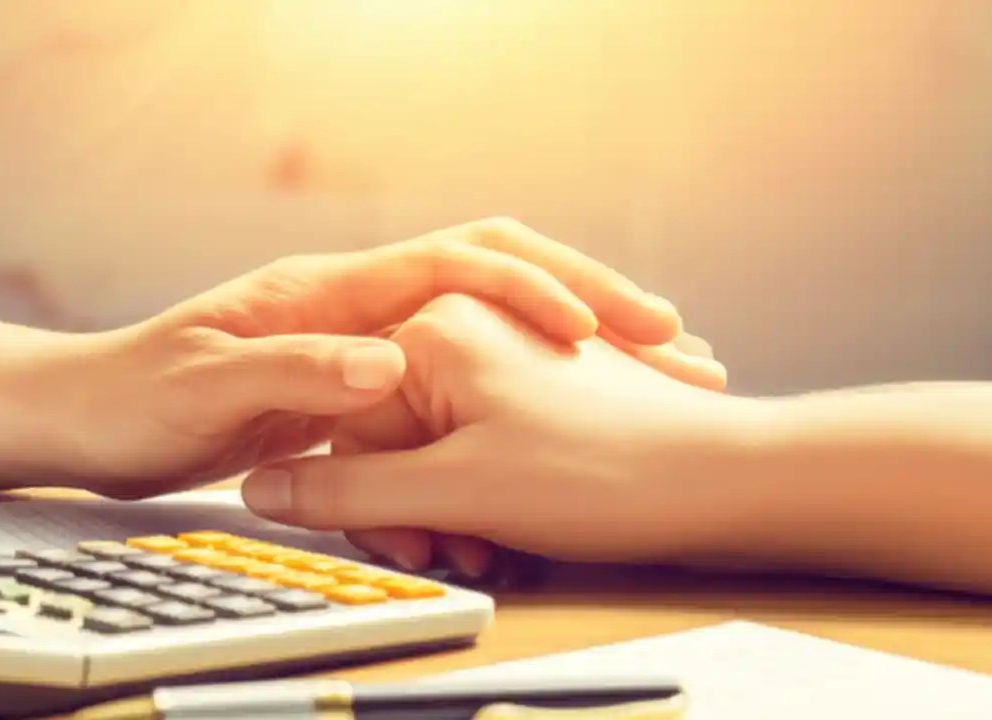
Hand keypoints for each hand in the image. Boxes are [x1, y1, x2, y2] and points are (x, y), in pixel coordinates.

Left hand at [51, 218, 722, 495]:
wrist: (86, 414)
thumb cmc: (134, 399)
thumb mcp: (203, 391)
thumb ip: (291, 374)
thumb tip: (387, 366)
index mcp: (323, 289)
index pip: (451, 261)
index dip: (530, 289)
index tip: (595, 332)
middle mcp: (351, 299)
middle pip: (490, 266)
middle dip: (581, 289)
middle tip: (663, 332)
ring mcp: (357, 333)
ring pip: (486, 312)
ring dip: (566, 328)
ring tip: (643, 363)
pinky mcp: (352, 375)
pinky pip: (457, 362)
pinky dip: (519, 373)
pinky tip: (562, 399)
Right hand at [240, 294, 760, 573]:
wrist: (728, 476)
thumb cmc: (598, 472)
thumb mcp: (454, 491)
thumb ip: (347, 494)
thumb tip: (264, 494)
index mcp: (436, 326)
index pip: (356, 420)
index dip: (370, 498)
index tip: (410, 548)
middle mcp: (469, 323)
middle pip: (399, 429)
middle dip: (420, 503)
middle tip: (462, 552)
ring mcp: (511, 351)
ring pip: (442, 442)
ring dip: (456, 504)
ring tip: (501, 545)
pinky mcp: (545, 382)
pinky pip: (485, 441)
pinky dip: (489, 489)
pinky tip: (519, 527)